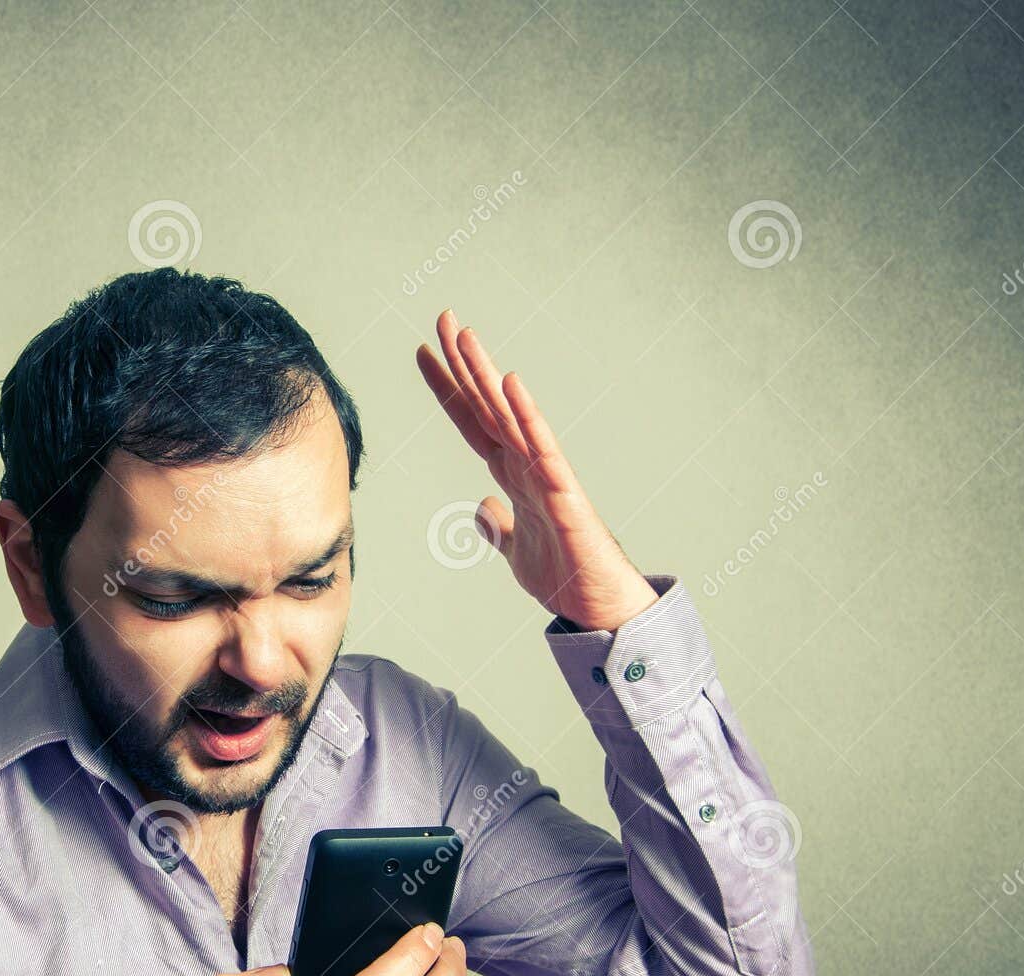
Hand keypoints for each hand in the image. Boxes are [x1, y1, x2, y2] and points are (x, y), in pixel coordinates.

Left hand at [417, 309, 659, 631]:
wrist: (599, 610)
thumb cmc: (564, 578)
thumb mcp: (515, 551)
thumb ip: (498, 527)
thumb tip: (481, 508)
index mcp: (513, 475)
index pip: (472, 422)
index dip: (447, 388)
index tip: (424, 352)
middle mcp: (528, 465)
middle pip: (488, 406)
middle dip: (464, 363)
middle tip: (443, 317)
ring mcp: (547, 476)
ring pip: (512, 416)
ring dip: (487, 375)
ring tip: (466, 336)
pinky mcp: (564, 496)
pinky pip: (543, 449)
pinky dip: (527, 416)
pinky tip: (510, 384)